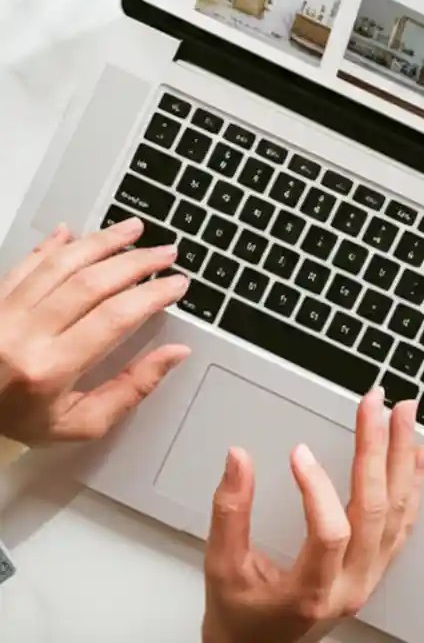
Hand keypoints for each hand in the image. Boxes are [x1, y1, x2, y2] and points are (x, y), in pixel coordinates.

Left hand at [0, 219, 190, 444]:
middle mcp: (24, 334)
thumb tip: (175, 353)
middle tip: (167, 253)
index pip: (112, 319)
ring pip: (59, 265)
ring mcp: (4, 312)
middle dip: (135, 263)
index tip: (177, 284)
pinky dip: (50, 246)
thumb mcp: (82, 423)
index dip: (150, 296)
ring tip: (133, 229)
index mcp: (50, 369)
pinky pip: (25, 264)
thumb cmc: (22, 422)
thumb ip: (131, 389)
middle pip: (90, 283)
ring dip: (100, 242)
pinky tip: (72, 233)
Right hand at [202, 388, 423, 642]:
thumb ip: (229, 514)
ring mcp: (369, 577)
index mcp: (312, 591)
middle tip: (375, 405)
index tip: (299, 452)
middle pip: (376, 509)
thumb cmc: (240, 618)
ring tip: (402, 416)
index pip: (330, 532)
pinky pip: (404, 523)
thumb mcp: (222, 569)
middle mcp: (351, 585)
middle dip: (376, 449)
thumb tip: (238, 460)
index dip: (317, 488)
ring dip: (401, 458)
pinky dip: (412, 484)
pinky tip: (414, 455)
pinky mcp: (375, 568)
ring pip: (397, 512)